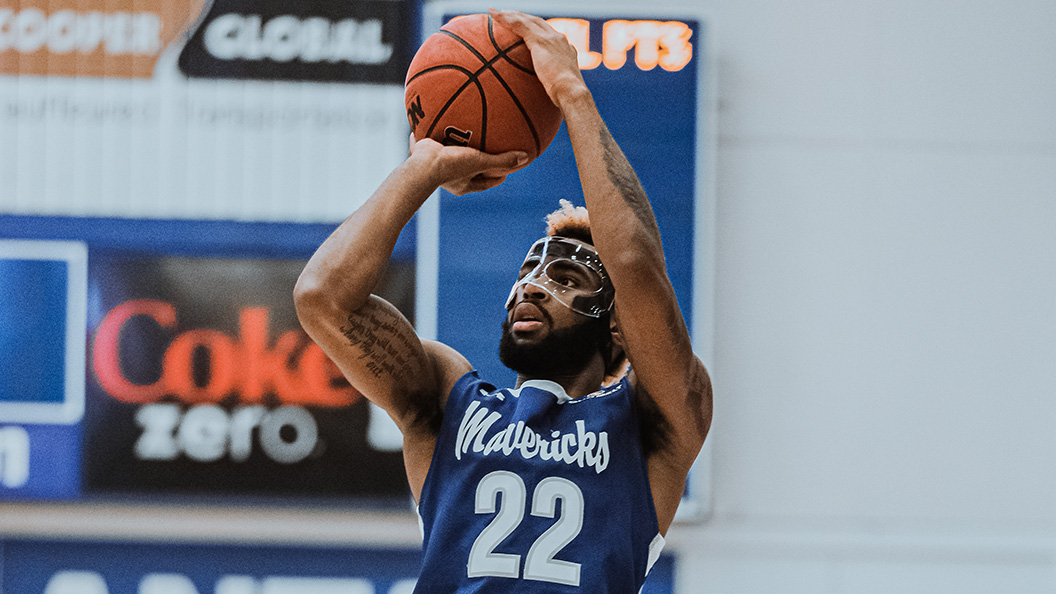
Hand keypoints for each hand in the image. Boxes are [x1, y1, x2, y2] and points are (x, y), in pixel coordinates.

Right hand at [409, 135, 527, 195]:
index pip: (485, 182)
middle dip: (477, 161)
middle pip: (468, 169)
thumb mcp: (480, 162)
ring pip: (449, 154)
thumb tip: (525, 158)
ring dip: (456, 145)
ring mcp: (435, 165)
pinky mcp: (424, 153)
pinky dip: (436, 130)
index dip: (497, 176)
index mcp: (463, 184)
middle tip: (488, 152)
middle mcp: (449, 177)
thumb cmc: (451, 167)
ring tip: (463, 132)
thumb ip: (502, 161)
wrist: (420, 165)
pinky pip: (432, 139)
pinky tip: (439, 115)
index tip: (506, 172)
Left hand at [489, 8, 588, 109]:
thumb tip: (542, 104)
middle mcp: (559, 39)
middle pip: (537, 23)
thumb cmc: (567, 99)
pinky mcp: (540, 41)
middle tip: (507, 16)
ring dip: (511, 15)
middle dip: (522, 18)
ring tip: (495, 13)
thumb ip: (551, 90)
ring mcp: (550, 38)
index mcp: (565, 50)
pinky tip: (494, 16)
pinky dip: (506, 19)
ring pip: (527, 20)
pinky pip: (519, 26)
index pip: (549, 35)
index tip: (525, 30)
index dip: (535, 30)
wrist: (572, 93)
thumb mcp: (559, 92)